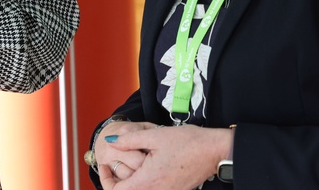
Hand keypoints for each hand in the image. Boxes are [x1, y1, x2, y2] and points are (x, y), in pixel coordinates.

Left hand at [101, 124, 232, 189]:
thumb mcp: (154, 136)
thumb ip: (128, 140)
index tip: (104, 165)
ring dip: (128, 182)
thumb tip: (109, 141)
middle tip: (111, 165)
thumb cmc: (188, 142)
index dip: (105, 180)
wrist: (215, 151)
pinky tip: (142, 167)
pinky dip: (141, 183)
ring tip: (126, 164)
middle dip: (115, 182)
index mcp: (149, 181)